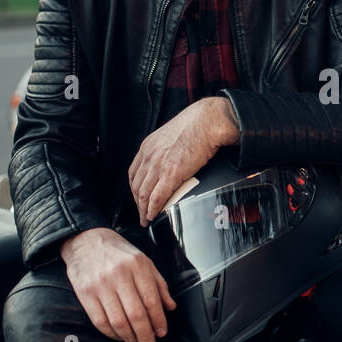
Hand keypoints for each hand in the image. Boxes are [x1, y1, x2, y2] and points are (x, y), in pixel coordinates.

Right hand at [59, 227, 176, 341]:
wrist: (86, 241)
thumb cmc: (117, 252)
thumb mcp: (144, 261)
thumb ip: (158, 284)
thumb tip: (170, 307)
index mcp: (137, 266)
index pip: (151, 300)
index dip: (158, 320)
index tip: (162, 332)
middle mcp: (119, 275)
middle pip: (136, 314)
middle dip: (145, 335)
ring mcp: (100, 285)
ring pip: (118, 321)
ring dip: (129, 338)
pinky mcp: (85, 293)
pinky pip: (100, 321)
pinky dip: (111, 333)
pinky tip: (119, 336)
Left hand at [128, 96, 239, 227]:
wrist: (208, 121)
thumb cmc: (197, 125)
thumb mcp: (172, 134)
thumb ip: (166, 148)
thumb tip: (172, 158)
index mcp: (148, 146)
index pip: (134, 173)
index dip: (135, 189)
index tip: (139, 197)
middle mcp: (149, 156)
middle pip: (136, 186)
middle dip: (138, 203)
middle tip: (142, 213)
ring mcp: (159, 165)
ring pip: (144, 194)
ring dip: (143, 210)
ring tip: (147, 219)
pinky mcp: (171, 173)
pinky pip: (157, 197)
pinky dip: (153, 209)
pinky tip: (153, 216)